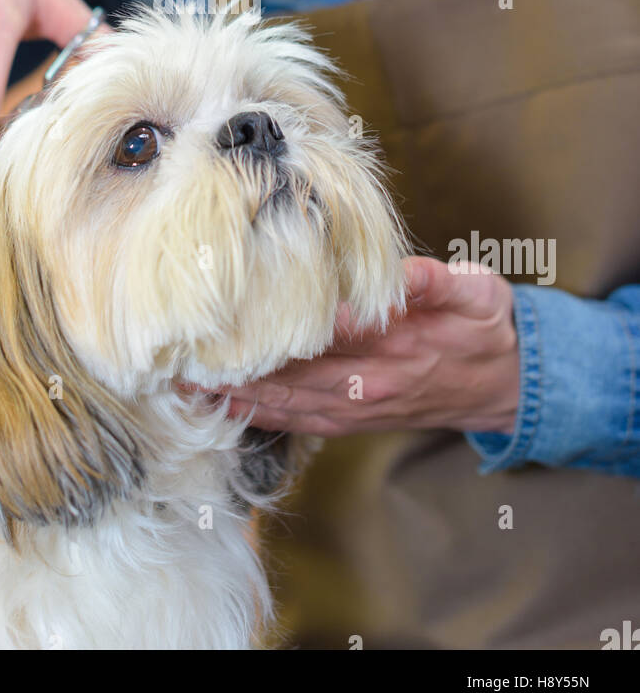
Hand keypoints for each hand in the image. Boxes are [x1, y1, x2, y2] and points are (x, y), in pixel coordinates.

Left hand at [196, 257, 519, 437]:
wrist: (508, 382)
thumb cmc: (484, 325)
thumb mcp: (476, 291)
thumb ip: (435, 281)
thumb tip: (401, 271)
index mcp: (397, 346)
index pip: (326, 336)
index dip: (277, 327)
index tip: (232, 315)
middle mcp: (372, 383)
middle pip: (292, 376)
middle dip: (237, 366)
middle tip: (184, 353)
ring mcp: (361, 407)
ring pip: (288, 404)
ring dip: (237, 395)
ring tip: (187, 380)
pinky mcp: (356, 419)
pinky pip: (299, 421)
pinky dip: (259, 414)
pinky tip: (224, 405)